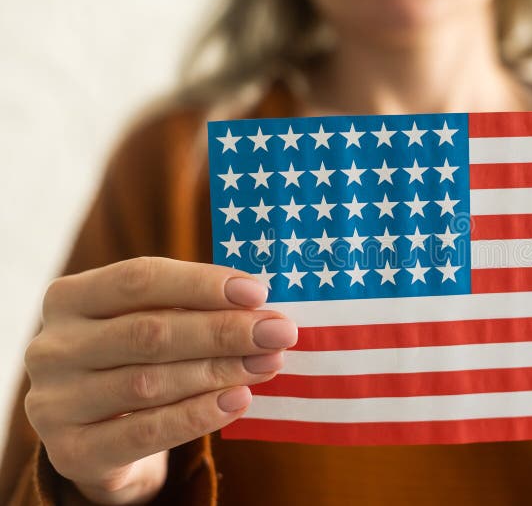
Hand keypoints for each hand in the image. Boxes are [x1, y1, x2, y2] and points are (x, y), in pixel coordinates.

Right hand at [24, 257, 295, 504]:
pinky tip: (239, 400)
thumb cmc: (137, 362)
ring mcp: (55, 402)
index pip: (139, 279)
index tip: (257, 291)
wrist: (100, 439)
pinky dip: (197, 415)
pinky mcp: (72, 452)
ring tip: (268, 363)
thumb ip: (192, 310)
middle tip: (279, 331)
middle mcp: (52, 347)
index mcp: (69, 298)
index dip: (201, 284)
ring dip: (219, 371)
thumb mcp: (152, 324)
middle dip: (223, 330)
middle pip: (149, 332)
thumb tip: (260, 308)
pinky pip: (144, 433)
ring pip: (149, 383)